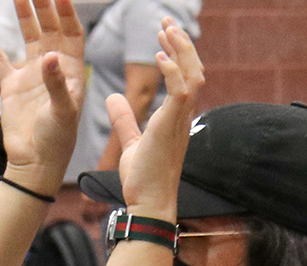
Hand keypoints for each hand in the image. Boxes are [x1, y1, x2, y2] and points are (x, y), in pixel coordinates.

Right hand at [0, 0, 86, 188]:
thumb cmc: (58, 140)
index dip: (67, 12)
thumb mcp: (62, 111)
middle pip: (50, 28)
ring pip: (28, 37)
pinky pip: (0, 59)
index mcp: (72, 70)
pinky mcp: (12, 86)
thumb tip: (51, 56)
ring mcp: (32, 75)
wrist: (34, 163)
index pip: (72, 32)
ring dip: (24, 16)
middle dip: (44, 6)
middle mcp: (53, 68)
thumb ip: (56, 83)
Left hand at [110, 20, 202, 219]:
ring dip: (181, 50)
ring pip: (192, 75)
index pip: (184, 77)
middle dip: (181, 43)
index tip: (162, 35)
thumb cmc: (142, 178)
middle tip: (165, 21)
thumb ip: (124, 118)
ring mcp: (180, 120)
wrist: (147, 202)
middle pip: (193, 69)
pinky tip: (161, 55)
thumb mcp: (130, 141)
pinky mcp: (171, 125)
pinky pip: (181, 91)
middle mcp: (183, 116)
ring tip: (165, 29)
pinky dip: (173, 70)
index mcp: (176, 118)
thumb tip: (113, 98)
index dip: (176, 53)